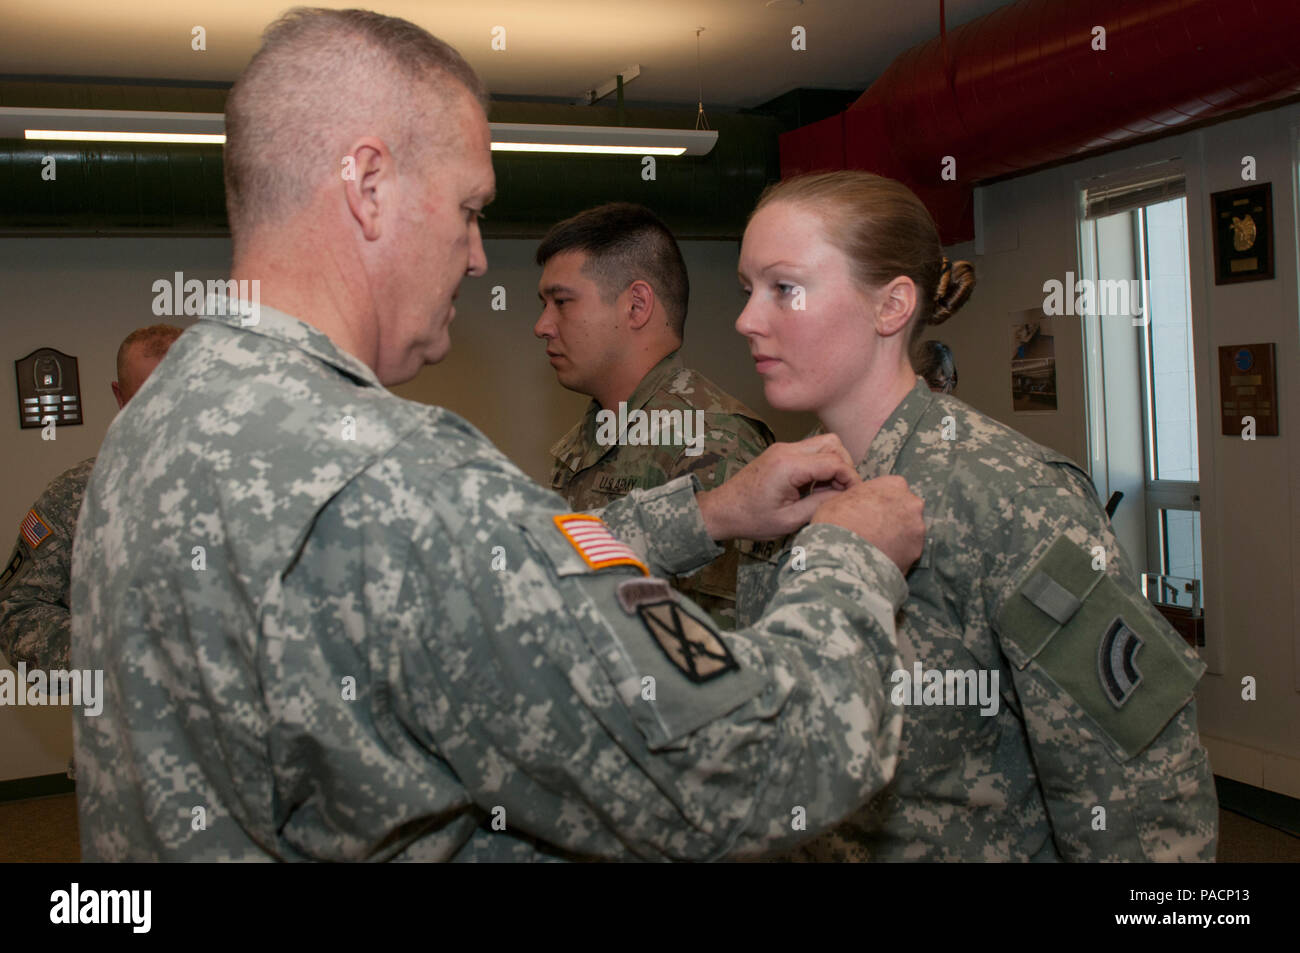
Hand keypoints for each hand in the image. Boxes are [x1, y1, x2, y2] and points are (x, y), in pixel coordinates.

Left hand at [697, 435, 859, 540]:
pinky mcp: (781, 452)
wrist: (722, 510)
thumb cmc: (751, 519)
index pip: (834, 462)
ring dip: (833, 464)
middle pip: (833, 444)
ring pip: (824, 443)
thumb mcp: (789, 520)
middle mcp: (786, 450)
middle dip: (845, 466)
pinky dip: (820, 465)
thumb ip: (820, 504)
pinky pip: (811, 450)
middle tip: (841, 491)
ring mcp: (783, 448)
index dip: (851, 478)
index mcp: (788, 466)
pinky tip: (814, 487)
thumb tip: (845, 495)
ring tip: (827, 491)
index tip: (855, 496)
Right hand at [810, 475, 924, 572]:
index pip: (893, 489)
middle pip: (905, 509)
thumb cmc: (837, 523)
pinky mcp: (917, 552)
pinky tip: (880, 558)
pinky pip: (907, 552)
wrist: (842, 556)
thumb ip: (859, 497)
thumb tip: (858, 504)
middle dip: (892, 518)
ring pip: (909, 532)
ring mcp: (917, 529)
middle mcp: (912, 504)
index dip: (880, 501)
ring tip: (874, 547)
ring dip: (896, 537)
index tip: (870, 510)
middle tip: (873, 529)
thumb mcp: (840, 498)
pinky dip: (897, 555)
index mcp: (894, 485)